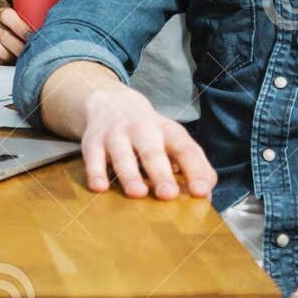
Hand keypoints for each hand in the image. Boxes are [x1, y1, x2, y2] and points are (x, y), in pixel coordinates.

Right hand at [0, 6, 32, 62]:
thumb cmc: (3, 28)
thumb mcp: (12, 20)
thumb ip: (25, 24)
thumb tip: (46, 32)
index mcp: (0, 13)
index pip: (8, 16)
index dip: (22, 28)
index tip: (34, 37)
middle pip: (5, 37)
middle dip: (21, 47)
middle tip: (32, 52)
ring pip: (1, 51)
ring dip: (14, 56)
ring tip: (22, 57)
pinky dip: (6, 63)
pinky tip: (11, 60)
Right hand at [76, 80, 214, 199]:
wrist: (111, 103)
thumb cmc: (150, 132)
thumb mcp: (174, 140)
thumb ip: (192, 165)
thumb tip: (204, 195)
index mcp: (168, 132)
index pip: (185, 149)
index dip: (195, 170)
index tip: (200, 192)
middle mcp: (142, 129)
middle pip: (152, 152)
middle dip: (160, 173)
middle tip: (168, 194)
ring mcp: (115, 135)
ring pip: (122, 155)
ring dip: (130, 174)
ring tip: (137, 193)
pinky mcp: (93, 142)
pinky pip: (92, 158)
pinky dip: (95, 172)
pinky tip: (99, 187)